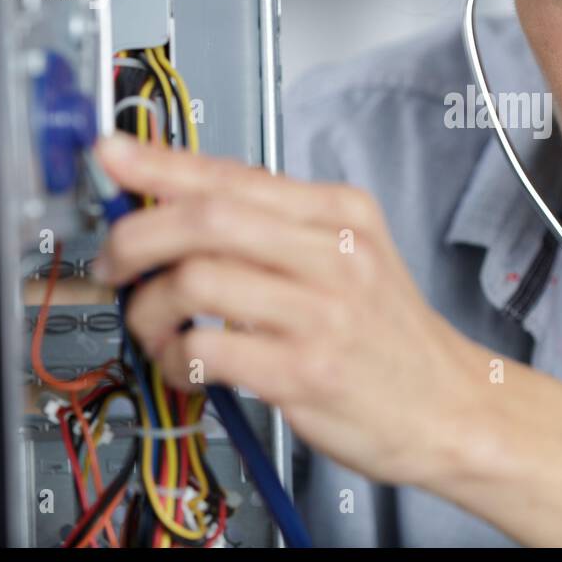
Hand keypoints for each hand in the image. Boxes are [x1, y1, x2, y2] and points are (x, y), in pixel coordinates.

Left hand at [90, 133, 490, 487]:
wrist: (450, 407)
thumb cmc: (387, 337)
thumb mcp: (350, 257)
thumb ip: (274, 228)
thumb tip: (177, 205)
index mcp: (341, 213)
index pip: (234, 173)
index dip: (160, 163)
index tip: (111, 154)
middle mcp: (335, 252)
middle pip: (206, 217)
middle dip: (136, 237)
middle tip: (114, 264)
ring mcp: (323, 311)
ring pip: (195, 279)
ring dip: (151, 308)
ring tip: (157, 329)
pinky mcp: (306, 370)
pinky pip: (207, 348)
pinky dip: (175, 357)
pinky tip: (187, 366)